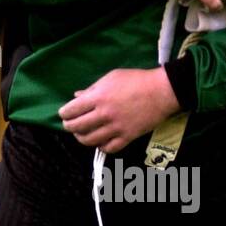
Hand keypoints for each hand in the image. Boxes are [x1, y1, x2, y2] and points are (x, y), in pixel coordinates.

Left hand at [59, 68, 179, 152]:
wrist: (161, 91)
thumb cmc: (136, 80)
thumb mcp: (111, 77)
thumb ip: (92, 89)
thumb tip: (77, 96)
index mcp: (98, 97)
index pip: (72, 110)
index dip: (64, 113)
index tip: (63, 114)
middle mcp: (104, 115)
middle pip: (77, 127)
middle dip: (69, 127)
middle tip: (70, 125)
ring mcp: (116, 128)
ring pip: (90, 140)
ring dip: (82, 138)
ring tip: (82, 135)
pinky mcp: (127, 137)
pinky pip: (109, 148)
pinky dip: (101, 146)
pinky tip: (100, 141)